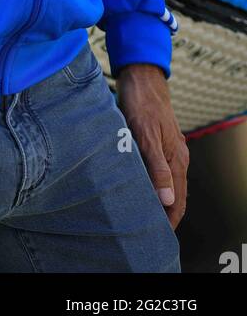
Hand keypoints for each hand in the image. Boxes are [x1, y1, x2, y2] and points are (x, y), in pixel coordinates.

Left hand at [115, 63, 188, 228]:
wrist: (141, 77)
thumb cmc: (142, 105)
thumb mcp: (146, 136)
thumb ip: (157, 168)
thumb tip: (167, 200)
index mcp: (177, 160)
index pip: (177, 201)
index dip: (169, 221)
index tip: (157, 237)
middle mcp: (176, 157)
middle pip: (174, 195)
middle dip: (164, 214)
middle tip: (145, 231)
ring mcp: (168, 148)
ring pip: (166, 182)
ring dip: (157, 199)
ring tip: (140, 213)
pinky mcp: (158, 140)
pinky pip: (158, 169)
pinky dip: (151, 182)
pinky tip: (138, 185)